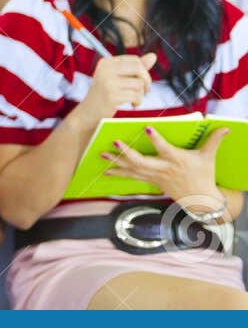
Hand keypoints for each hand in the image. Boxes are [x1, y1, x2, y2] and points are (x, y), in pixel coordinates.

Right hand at [81, 53, 156, 121]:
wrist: (88, 113)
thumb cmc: (105, 94)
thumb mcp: (117, 77)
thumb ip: (135, 67)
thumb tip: (153, 55)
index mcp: (106, 62)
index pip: (135, 60)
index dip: (143, 71)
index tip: (140, 82)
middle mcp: (105, 69)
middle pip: (138, 68)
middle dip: (146, 80)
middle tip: (144, 90)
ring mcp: (107, 82)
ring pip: (139, 83)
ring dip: (141, 94)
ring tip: (134, 99)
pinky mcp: (112, 95)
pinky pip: (136, 96)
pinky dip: (138, 101)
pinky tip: (132, 104)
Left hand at [101, 124, 229, 204]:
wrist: (201, 201)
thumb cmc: (204, 176)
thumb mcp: (209, 158)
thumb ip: (214, 141)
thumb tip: (225, 127)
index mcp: (176, 160)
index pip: (165, 149)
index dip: (156, 139)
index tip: (146, 127)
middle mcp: (163, 168)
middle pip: (142, 161)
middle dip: (127, 153)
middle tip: (114, 142)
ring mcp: (155, 176)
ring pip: (132, 170)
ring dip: (116, 162)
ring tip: (101, 154)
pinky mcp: (150, 181)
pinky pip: (132, 177)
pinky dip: (118, 173)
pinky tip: (105, 170)